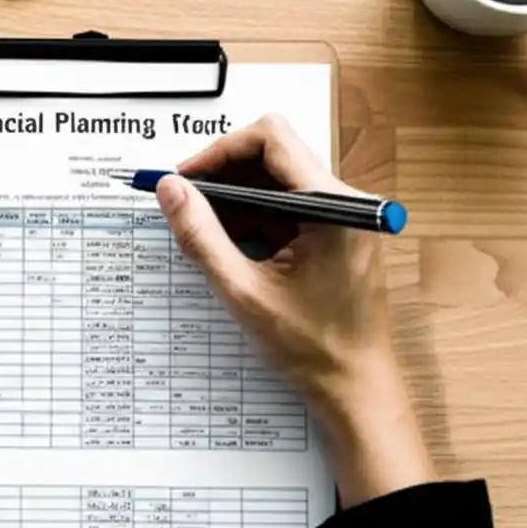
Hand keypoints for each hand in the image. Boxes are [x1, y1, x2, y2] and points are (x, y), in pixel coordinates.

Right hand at [156, 115, 434, 506]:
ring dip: (235, 197)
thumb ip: (201, 236)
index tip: (185, 178)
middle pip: (273, 155)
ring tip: (202, 229)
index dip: (220, 150)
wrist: (356, 388)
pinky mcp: (335, 233)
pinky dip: (252, 217)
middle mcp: (344, 201)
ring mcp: (342, 217)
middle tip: (184, 201)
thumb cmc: (311, 347)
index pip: (272, 139)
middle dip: (223, 174)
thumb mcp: (242, 291)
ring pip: (277, 180)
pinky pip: (286, 206)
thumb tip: (170, 190)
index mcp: (332, 206)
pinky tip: (228, 245)